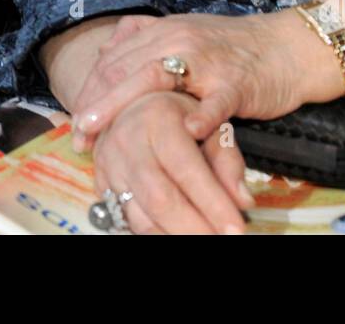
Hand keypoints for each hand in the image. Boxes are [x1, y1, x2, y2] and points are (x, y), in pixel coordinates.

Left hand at [69, 11, 335, 151]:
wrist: (287, 47)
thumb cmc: (233, 48)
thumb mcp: (185, 33)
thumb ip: (146, 41)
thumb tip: (105, 54)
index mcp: (164, 30)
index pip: (113, 59)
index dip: (88, 90)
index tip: (74, 120)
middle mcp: (179, 40)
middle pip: (124, 69)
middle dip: (94, 104)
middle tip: (77, 135)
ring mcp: (207, 61)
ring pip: (156, 78)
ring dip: (122, 105)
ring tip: (100, 129)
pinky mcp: (236, 83)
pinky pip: (214, 102)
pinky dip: (199, 117)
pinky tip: (183, 131)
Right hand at [91, 91, 252, 234]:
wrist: (138, 104)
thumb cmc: (182, 115)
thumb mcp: (211, 125)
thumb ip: (228, 162)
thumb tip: (243, 201)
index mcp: (158, 118)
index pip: (186, 169)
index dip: (213, 203)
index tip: (236, 228)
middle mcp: (128, 140)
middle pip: (160, 199)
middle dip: (194, 228)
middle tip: (221, 240)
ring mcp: (110, 163)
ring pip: (142, 216)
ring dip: (175, 235)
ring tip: (204, 238)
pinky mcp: (102, 182)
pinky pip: (129, 220)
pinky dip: (157, 234)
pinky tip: (179, 234)